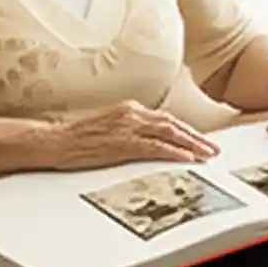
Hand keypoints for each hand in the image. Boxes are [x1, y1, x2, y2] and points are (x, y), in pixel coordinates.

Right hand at [44, 100, 219, 169]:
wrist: (55, 139)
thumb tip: (145, 137)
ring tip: (206, 154)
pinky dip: (174, 152)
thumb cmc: (76, 135)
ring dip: (192, 144)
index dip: (185, 130)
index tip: (199, 139)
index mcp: (129, 108)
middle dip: (196, 137)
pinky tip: (186, 158)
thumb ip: (128, 127)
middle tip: (212, 148)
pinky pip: (155, 147)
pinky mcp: (122, 143)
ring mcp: (128, 127)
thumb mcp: (108, 125)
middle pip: (173, 124)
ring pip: (169, 134)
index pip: (165, 119)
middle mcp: (132, 113)